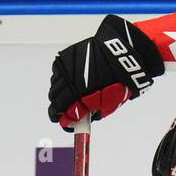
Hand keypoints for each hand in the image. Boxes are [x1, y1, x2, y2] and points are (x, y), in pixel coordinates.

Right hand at [48, 14, 165, 129]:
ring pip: (55, 84)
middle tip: (67, 110)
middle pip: (55, 98)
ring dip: (60, 92)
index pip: (60, 110)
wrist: (120, 53)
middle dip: (60, 106)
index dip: (62, 118)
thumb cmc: (118, 80)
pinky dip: (62, 78)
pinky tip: (71, 81)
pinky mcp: (66, 56)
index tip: (65, 122)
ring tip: (71, 95)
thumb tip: (79, 117)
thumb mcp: (109, 103)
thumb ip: (92, 112)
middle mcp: (69, 80)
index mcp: (79, 94)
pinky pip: (58, 71)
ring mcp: (66, 67)